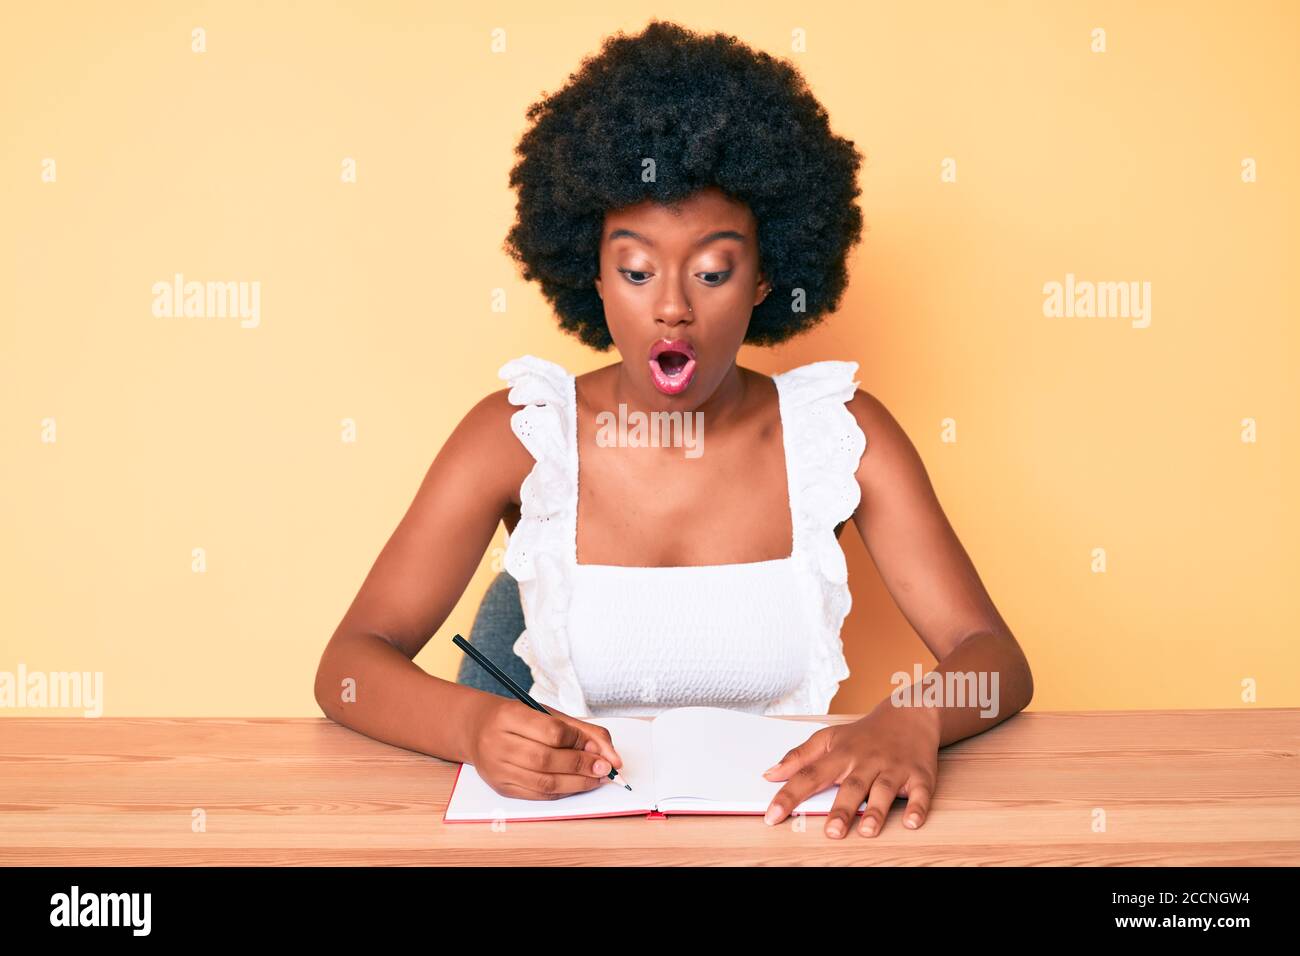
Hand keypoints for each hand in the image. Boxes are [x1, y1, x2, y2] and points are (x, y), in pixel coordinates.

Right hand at [467, 696, 623, 800]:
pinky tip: (577, 785)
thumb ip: (581, 730)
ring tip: (596, 778)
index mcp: (509, 716)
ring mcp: (497, 768)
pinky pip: (538, 795)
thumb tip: (612, 756)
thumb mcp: (546, 713)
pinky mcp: (501, 787)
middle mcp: (498, 743)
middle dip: (582, 765)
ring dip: (577, 783)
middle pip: (547, 759)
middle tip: (605, 768)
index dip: (579, 741)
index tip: (598, 747)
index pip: (551, 731)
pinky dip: (562, 792)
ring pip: (544, 782)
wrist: (478, 729)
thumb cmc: (518, 719)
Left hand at [761, 703, 939, 837]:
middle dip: (842, 809)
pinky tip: (912, 822)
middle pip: (853, 786)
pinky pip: (921, 793)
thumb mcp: (828, 738)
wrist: (910, 713)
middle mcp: (867, 761)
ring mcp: (894, 768)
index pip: (811, 774)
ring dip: (877, 811)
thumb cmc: (864, 734)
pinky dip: (918, 807)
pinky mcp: (920, 775)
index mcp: (841, 754)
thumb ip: (799, 757)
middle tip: (831, 832)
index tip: (773, 815)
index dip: (790, 795)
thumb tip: (770, 774)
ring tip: (866, 830)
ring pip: (885, 790)